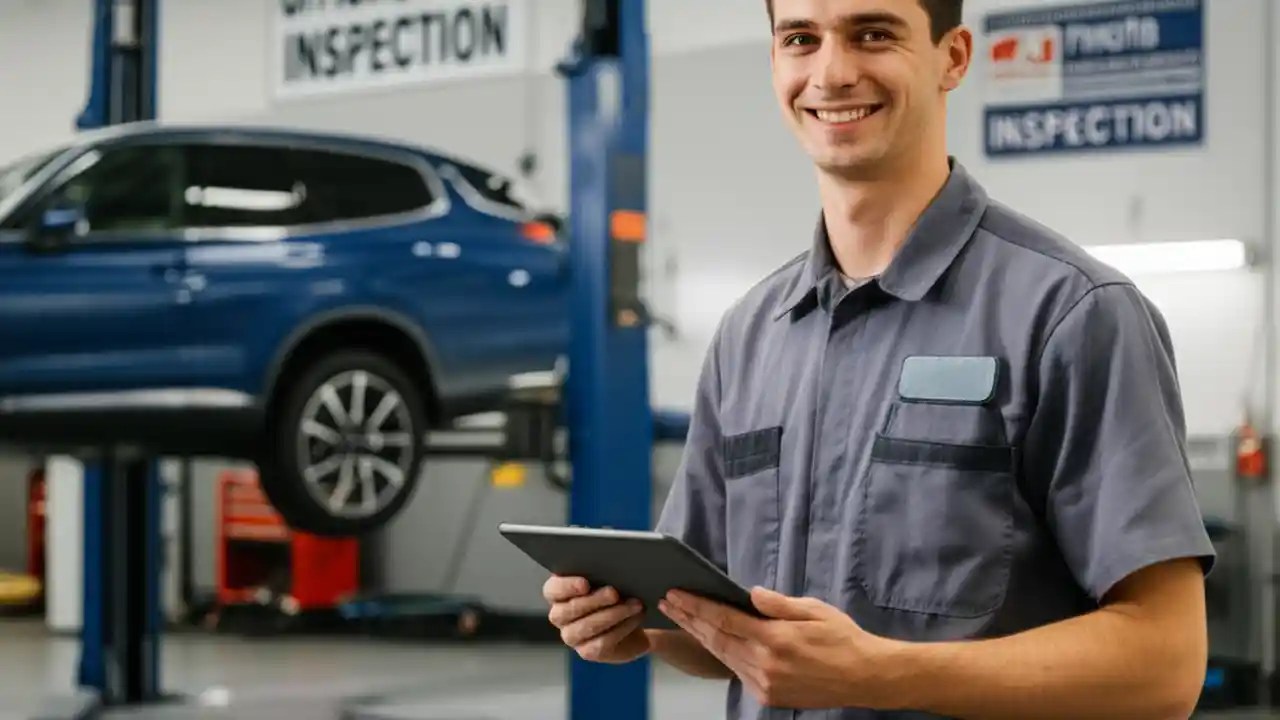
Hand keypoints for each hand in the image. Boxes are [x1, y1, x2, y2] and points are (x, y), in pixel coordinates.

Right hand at [543, 575, 649, 663]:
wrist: (630, 620)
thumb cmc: (614, 590)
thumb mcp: (609, 577)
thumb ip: (605, 571)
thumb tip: (616, 568)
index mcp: (558, 592)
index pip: (552, 590)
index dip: (566, 586)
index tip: (585, 584)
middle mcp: (560, 615)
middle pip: (568, 610)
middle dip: (594, 600)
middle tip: (614, 593)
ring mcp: (572, 636)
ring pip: (585, 627)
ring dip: (611, 615)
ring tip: (634, 605)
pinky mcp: (588, 651)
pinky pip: (601, 643)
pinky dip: (621, 628)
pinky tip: (635, 617)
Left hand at [659, 586, 898, 708]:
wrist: (865, 677)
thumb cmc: (842, 638)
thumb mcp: (814, 610)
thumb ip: (779, 603)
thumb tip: (750, 594)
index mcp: (776, 639)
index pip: (725, 619)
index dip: (697, 606)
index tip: (676, 594)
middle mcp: (766, 664)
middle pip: (716, 639)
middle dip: (689, 619)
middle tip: (668, 602)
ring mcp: (765, 684)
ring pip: (723, 656)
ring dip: (700, 636)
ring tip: (682, 618)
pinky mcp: (768, 696)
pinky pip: (738, 671)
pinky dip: (722, 654)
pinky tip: (711, 640)